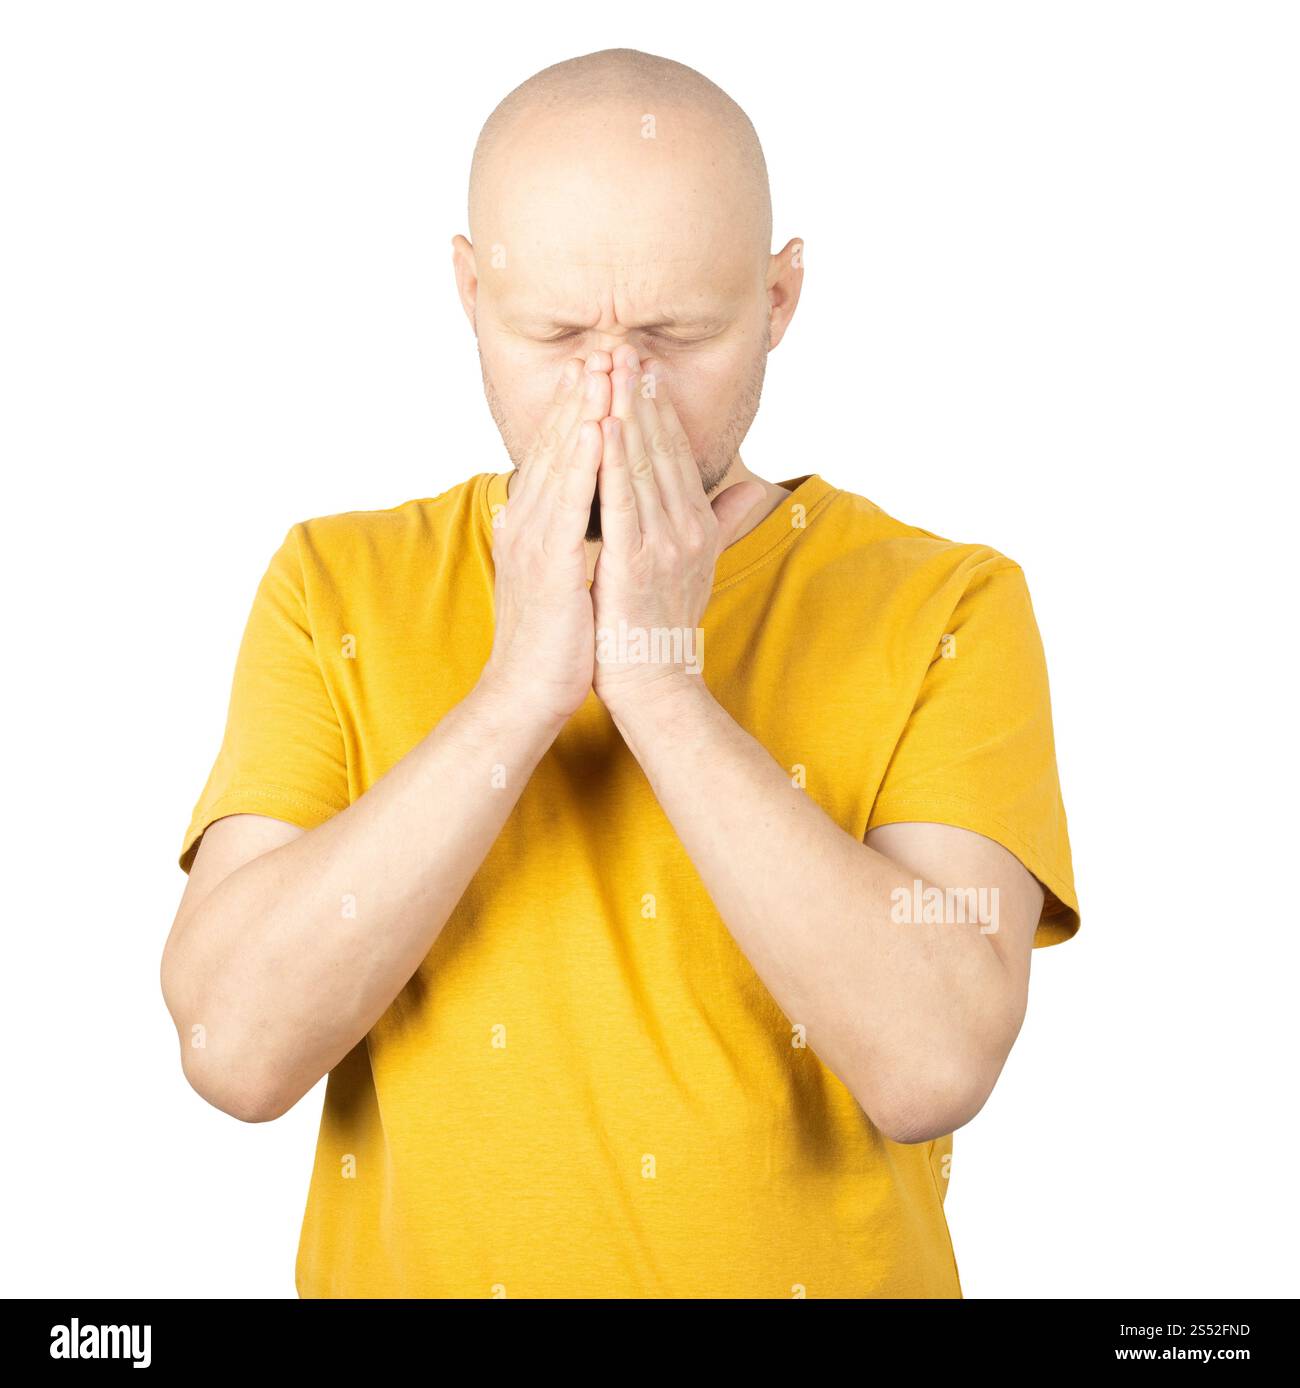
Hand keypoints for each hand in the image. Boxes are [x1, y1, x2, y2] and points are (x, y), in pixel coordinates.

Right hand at [480, 352, 611, 724]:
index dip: (582, 405)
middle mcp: (529, 520)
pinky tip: (591, 427)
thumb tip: (610, 509)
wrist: (530, 693)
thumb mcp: (580, 575)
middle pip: (557, 443)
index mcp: (539, 522)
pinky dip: (577, 462)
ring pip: (559, 462)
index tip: (608, 365)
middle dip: (582, 392)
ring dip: (580, 410)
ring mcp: (533, 539)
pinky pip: (565, 504)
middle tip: (606, 341)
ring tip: (601, 364)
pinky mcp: (545, 564)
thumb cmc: (563, 638)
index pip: (562, 452)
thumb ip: (595, 534)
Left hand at [590, 347, 762, 713]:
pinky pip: (621, 499)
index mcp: (694, 526)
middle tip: (623, 342)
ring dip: (625, 410)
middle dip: (639, 393)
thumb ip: (721, 523)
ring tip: (610, 364)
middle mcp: (685, 528)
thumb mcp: (700, 568)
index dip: (657, 407)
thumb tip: (754, 489)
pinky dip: (611, 458)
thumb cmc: (662, 630)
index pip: (673, 454)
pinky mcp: (635, 561)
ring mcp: (662, 543)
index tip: (640, 364)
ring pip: (641, 463)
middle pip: (659, 447)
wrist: (655, 686)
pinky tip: (601, 423)